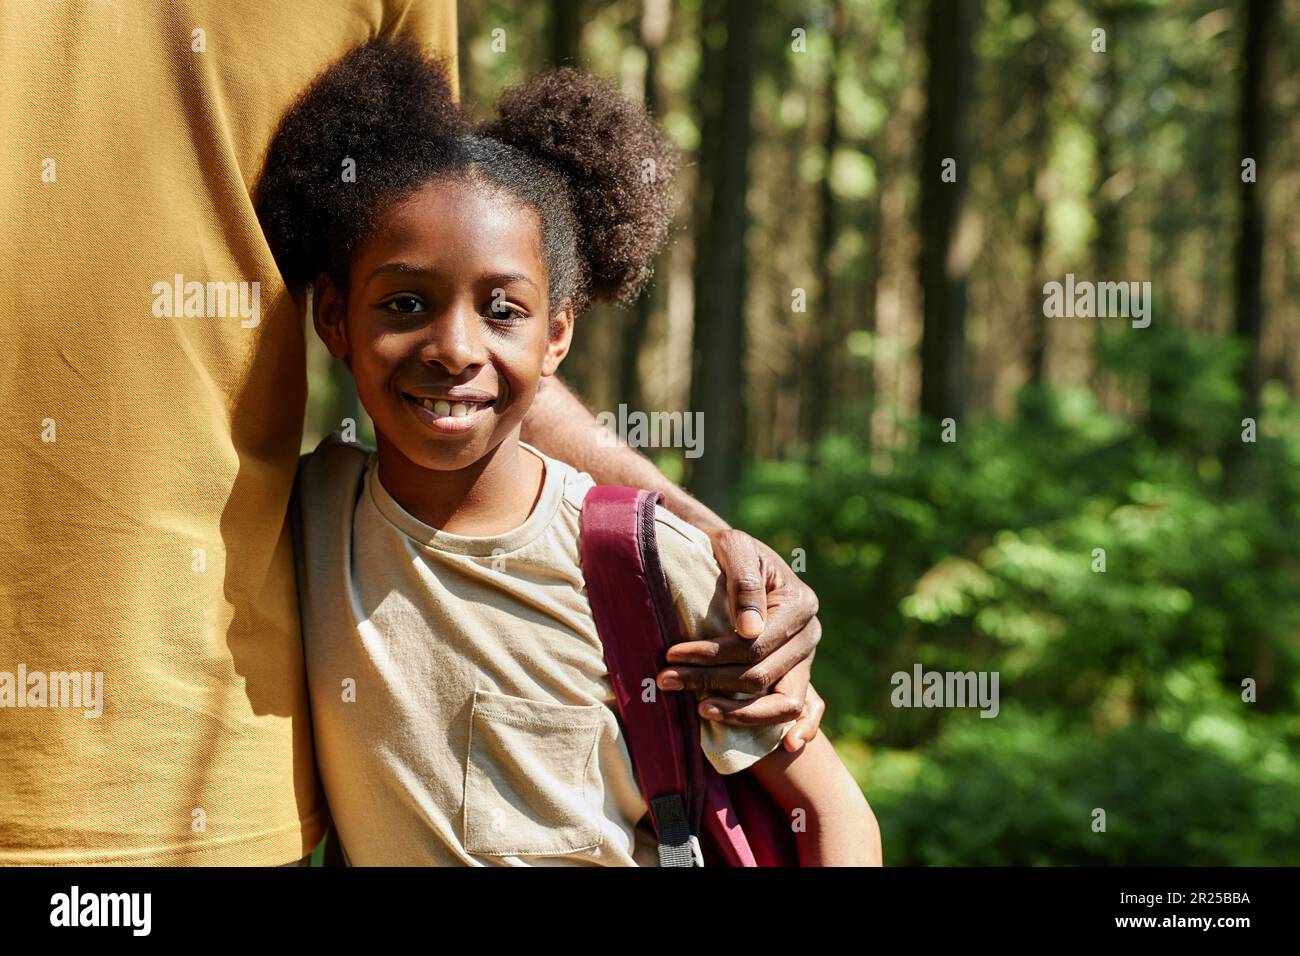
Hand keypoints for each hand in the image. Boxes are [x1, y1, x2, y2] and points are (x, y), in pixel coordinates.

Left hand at [654, 529, 824, 750]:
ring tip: (700, 710)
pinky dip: (800, 730)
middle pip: (762, 676)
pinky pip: (805, 709)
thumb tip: (749, 629)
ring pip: (783, 702)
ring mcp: (806, 659)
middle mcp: (809, 635)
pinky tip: (784, 749)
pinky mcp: (797, 674)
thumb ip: (743, 583)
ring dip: (741, 713)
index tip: (672, 656)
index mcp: (800, 605)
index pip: (754, 645)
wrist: (736, 556)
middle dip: (711, 682)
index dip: (712, 656)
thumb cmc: (731, 550)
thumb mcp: (735, 548)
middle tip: (665, 681)